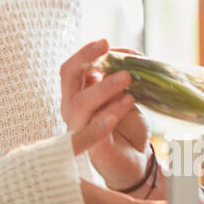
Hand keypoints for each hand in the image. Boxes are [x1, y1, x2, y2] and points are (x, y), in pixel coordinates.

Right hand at [78, 44, 151, 190]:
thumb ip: (121, 77)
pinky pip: (95, 126)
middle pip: (68, 76)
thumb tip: (128, 55)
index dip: (86, 52)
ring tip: (127, 78)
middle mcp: (72, 107)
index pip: (73, 66)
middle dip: (85, 58)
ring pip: (82, 102)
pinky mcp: (91, 146)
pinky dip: (111, 112)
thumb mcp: (125, 95)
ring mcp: (78, 127)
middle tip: (106, 47)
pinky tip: (127, 102)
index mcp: (78, 92)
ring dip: (104, 87)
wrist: (135, 161)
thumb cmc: (126, 125)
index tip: (104, 41)